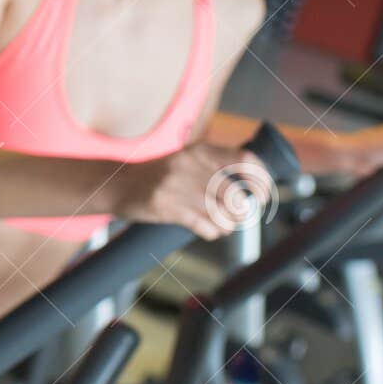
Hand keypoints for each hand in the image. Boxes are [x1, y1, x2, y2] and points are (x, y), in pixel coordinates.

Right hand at [111, 143, 275, 240]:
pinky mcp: (168, 209)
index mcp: (200, 151)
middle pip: (237, 196)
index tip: (263, 194)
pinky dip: (213, 232)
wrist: (119, 184)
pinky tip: (208, 229)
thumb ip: (216, 164)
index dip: (262, 180)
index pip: (245, 162)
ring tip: (222, 223)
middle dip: (242, 212)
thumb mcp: (187, 158)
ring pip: (224, 215)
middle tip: (237, 215)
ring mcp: (178, 188)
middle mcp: (190, 166)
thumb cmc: (159, 174)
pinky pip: (206, 227)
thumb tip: (253, 185)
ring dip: (228, 225)